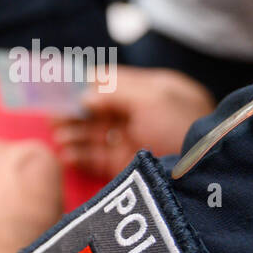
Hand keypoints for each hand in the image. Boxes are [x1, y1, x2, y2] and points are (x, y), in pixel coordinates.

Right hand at [50, 67, 214, 177]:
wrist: (200, 171)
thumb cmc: (180, 127)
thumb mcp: (151, 97)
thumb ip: (114, 92)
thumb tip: (84, 95)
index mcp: (151, 92)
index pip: (112, 81)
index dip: (85, 82)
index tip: (59, 85)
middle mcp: (139, 114)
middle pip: (97, 108)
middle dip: (74, 110)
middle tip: (53, 114)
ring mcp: (130, 141)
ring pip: (92, 133)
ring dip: (73, 133)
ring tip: (60, 136)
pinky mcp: (123, 165)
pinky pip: (94, 158)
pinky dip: (78, 155)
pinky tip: (67, 154)